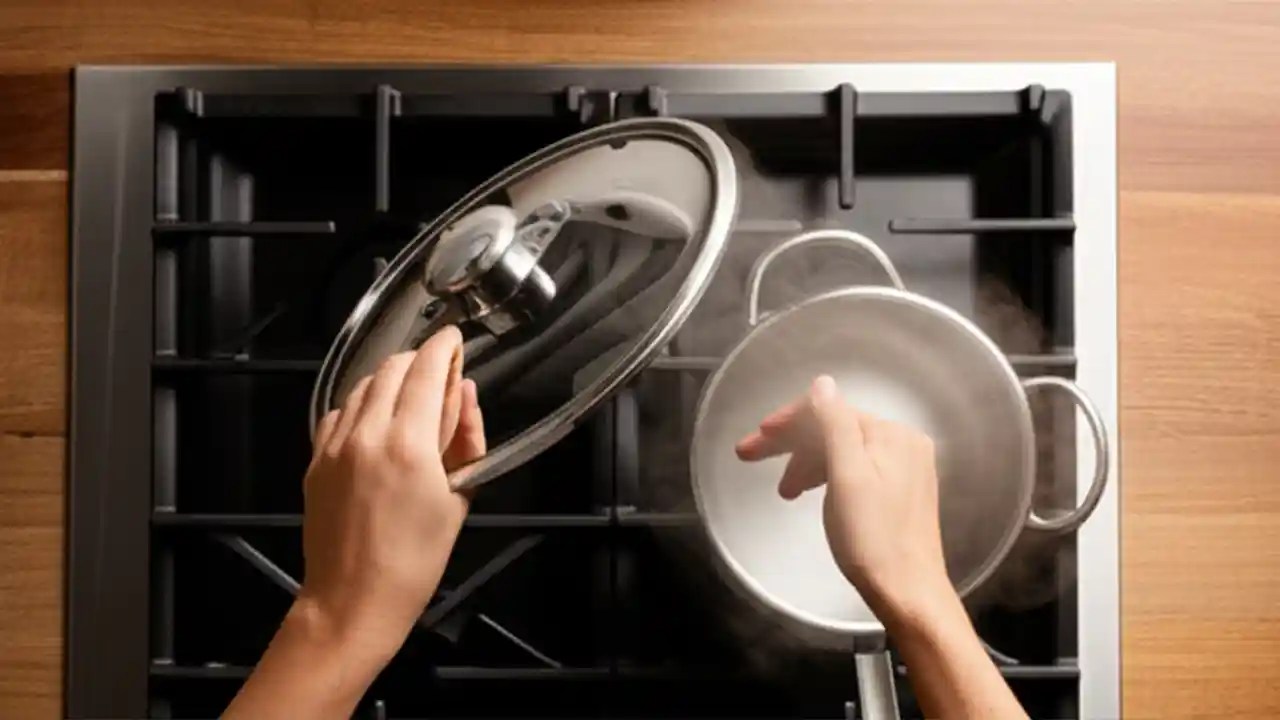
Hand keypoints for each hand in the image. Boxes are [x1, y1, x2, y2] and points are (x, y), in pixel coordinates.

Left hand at [299, 325, 485, 658]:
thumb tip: (464, 392)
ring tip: (413, 396)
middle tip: (442, 370)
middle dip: (420, 360)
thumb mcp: (457, 497)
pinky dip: (362, 405)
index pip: (426, 369)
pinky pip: (340, 412)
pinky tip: (378, 422)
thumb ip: (465, 437)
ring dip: (391, 379)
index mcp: (409, 444)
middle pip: (393, 368)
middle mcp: (367, 435)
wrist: (354, 600)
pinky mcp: (317, 460)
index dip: (445, 346)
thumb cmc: (414, 561)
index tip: (456, 339)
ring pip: (364, 385)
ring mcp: (336, 446)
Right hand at [734, 374, 949, 622]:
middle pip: (836, 430)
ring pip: (844, 451)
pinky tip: (813, 492)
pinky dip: (829, 477)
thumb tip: (822, 383)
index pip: (830, 412)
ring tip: (785, 491)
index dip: (789, 421)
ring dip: (808, 463)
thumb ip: (834, 425)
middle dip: (793, 443)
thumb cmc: (873, 539)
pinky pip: (857, 469)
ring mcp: (906, 468)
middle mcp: (903, 444)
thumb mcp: (846, 476)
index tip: (757, 437)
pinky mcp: (903, 491)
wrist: (908, 592)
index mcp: (891, 435)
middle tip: (752, 456)